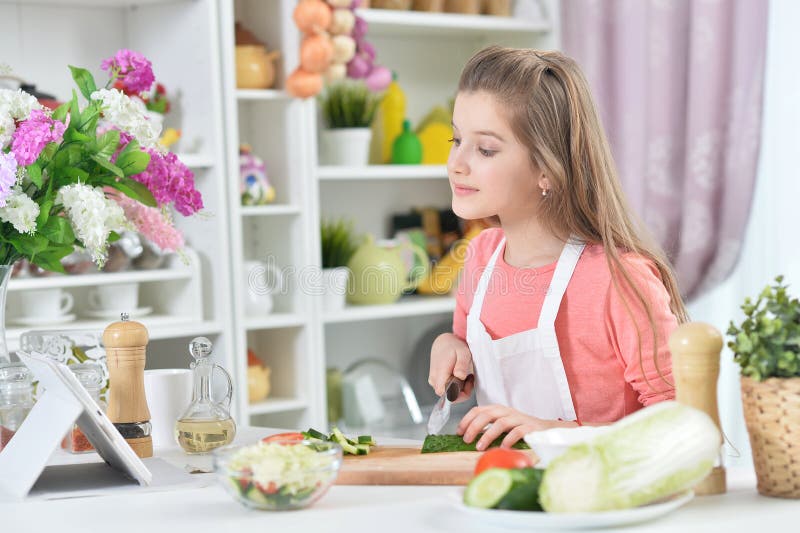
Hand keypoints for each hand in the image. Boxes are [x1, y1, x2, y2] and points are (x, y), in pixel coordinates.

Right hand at [428, 333, 473, 401]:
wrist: (443, 343)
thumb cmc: (453, 347)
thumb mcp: (462, 352)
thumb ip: (461, 364)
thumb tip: (460, 376)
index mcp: (440, 373)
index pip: (446, 394)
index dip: (459, 393)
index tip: (467, 381)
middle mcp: (434, 380)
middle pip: (449, 396)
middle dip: (462, 390)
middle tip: (469, 376)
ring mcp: (434, 382)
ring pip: (449, 394)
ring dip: (460, 388)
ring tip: (465, 374)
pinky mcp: (436, 382)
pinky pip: (447, 390)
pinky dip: (456, 385)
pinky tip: (460, 375)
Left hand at [457, 405, 577, 449]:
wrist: (545, 429)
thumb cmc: (519, 428)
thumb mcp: (501, 424)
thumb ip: (488, 428)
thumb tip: (467, 438)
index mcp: (497, 409)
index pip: (478, 410)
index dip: (467, 420)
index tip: (459, 432)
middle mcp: (507, 411)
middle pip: (487, 415)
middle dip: (474, 427)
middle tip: (466, 440)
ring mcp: (519, 418)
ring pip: (500, 423)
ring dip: (488, 435)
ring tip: (479, 447)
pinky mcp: (530, 427)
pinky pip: (517, 432)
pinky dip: (508, 440)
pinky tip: (502, 448)